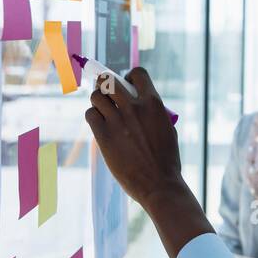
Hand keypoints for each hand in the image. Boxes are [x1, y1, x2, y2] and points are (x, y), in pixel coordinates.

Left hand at [84, 67, 212, 257]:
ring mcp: (117, 120)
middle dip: (105, 85)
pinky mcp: (104, 135)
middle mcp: (134, 107)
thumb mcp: (167, 129)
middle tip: (108, 95)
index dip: (129, 76)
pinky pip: (91, 115)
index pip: (137, 74)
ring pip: (95, 96)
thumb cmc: (166, 160)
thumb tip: (140, 105)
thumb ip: (153, 114)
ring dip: (98, 101)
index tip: (127, 83)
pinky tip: (100, 125)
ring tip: (103, 111)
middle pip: (108, 81)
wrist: (159, 184)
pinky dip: (94, 117)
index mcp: (153, 103)